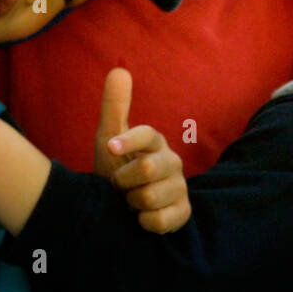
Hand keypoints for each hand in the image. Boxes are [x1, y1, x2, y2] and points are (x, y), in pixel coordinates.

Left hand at [94, 68, 190, 233]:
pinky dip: (144, 221)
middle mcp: (172, 162)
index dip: (128, 140)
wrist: (121, 208)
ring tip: (131, 200)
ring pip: (151, 196)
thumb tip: (118, 70)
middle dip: (123, 180)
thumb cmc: (117, 169)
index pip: (148, 134)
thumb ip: (114, 107)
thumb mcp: (109, 138)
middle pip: (147, 167)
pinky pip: (161, 220)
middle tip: (119, 184)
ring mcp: (179, 188)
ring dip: (132, 202)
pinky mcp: (182, 213)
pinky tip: (142, 217)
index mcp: (155, 142)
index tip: (110, 148)